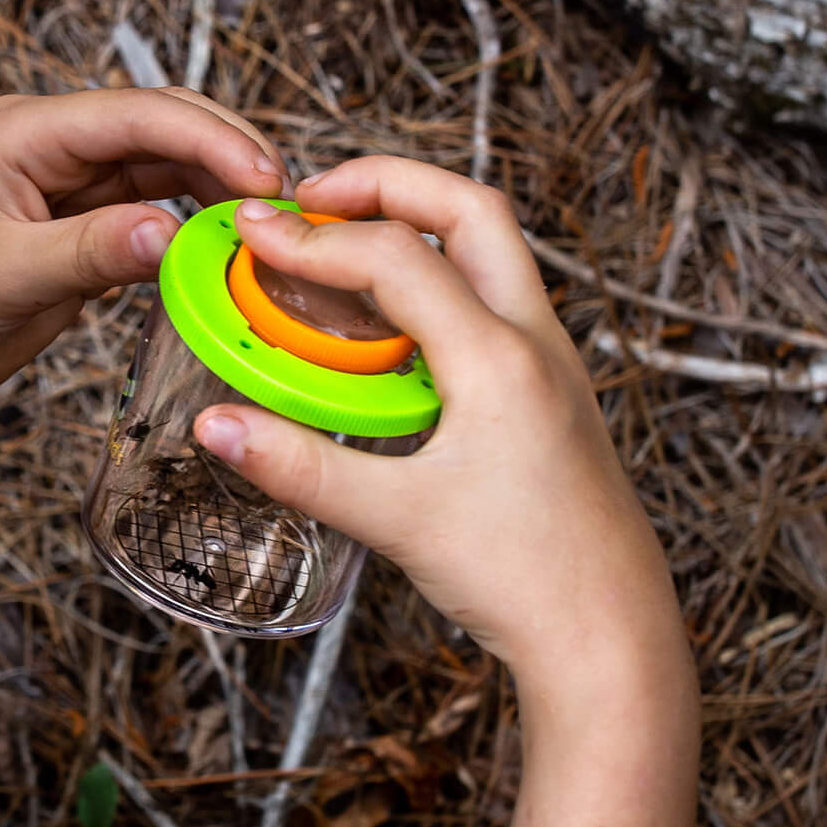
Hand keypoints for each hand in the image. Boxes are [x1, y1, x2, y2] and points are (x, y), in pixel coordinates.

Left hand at [0, 90, 283, 526]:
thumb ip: (87, 252)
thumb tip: (173, 233)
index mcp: (26, 130)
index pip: (140, 114)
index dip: (212, 140)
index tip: (267, 181)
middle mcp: (53, 149)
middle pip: (166, 132)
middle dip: (230, 159)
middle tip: (292, 207)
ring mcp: (69, 193)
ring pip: (167, 176)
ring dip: (217, 198)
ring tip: (274, 235)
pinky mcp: (78, 239)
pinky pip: (152, 222)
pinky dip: (193, 237)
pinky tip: (230, 261)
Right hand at [188, 159, 699, 826]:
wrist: (611, 642)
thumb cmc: (526, 583)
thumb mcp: (395, 522)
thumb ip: (298, 467)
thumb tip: (215, 427)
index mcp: (500, 360)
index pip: (396, 258)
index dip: (313, 238)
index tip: (251, 235)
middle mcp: (537, 345)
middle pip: (468, 210)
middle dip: (387, 185)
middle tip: (314, 198)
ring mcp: (553, 367)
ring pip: (490, 253)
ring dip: (417, 229)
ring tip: (341, 251)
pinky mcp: (553, 398)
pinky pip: (495, 305)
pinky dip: (437, 287)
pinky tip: (386, 335)